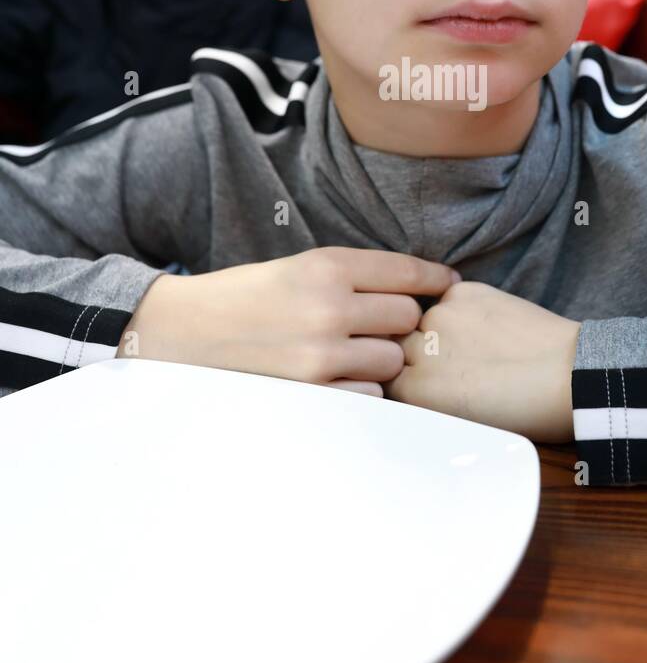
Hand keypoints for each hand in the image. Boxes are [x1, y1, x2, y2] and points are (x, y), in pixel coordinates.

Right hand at [121, 247, 459, 391]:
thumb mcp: (296, 268)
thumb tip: (414, 288)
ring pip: (392, 360)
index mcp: (326, 266)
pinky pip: (370, 396)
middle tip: (385, 327)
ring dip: (382, 360)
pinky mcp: (312, 393)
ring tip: (353, 356)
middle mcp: (329, 306)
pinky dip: (361, 391)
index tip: (448, 284)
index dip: (433, 279)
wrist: (183, 335)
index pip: (405, 272)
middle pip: (408, 318)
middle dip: (402, 324)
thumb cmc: (244, 299)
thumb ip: (351, 277)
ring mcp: (321, 354)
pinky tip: (339, 381)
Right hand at [384, 280, 580, 442]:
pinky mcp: (465, 291)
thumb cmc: (524, 412)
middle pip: (396, 345)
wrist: (572, 377)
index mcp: (416, 391)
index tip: (422, 384)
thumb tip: (403, 379)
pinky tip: (484, 325)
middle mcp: (420, 349)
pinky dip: (459, 309)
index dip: (402, 380)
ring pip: (420, 320)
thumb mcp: (460, 422)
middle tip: (451, 367)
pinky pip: (446, 298)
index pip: (382, 377)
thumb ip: (423, 399)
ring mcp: (442, 316)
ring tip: (472, 345)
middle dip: (414, 354)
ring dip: (436, 330)